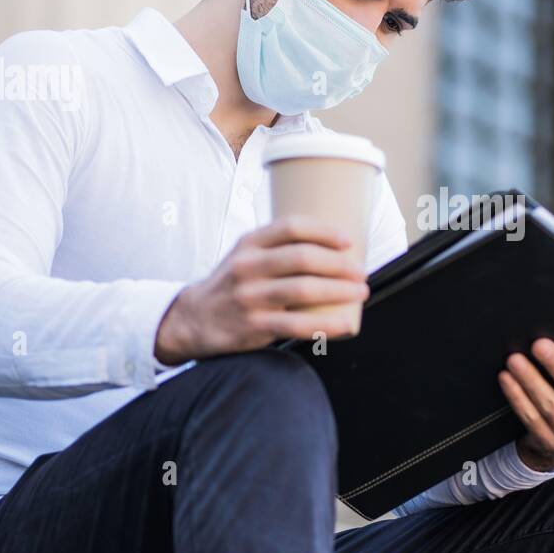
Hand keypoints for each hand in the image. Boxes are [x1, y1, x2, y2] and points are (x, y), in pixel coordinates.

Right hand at [154, 215, 369, 364]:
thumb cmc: (232, 284)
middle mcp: (247, 266)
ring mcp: (249, 297)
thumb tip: (332, 244)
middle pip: (302, 258)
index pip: (291, 227)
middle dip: (339, 264)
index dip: (324, 231)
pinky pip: (297, 325)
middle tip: (361, 271)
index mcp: (249, 243)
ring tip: (360, 291)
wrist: (192, 319)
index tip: (348, 240)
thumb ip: (278, 247)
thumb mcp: (245, 255)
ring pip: (303, 289)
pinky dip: (326, 325)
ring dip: (339, 290)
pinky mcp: (253, 326)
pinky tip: (345, 324)